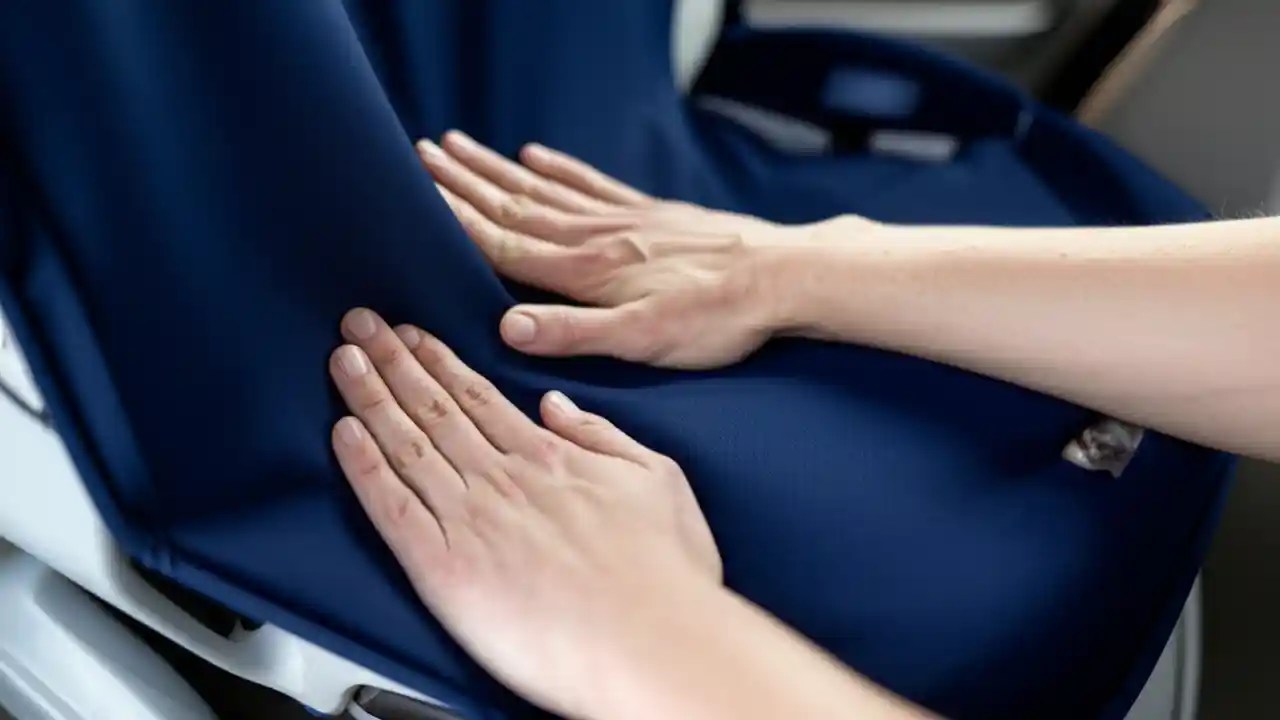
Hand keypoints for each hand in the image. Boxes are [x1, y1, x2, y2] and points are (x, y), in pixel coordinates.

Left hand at [329, 308, 720, 717]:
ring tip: (343, 358)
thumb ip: (601, 436)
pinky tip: (342, 434)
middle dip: (393, 360)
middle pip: (434, 407)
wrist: (653, 643)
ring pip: (406, 444)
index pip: (478, 397)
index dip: (438, 361)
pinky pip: (392, 508)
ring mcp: (469, 520)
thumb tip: (558, 406)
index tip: (411, 334)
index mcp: (549, 457)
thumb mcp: (656, 477)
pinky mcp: (443, 570)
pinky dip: (363, 467)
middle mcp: (502, 478)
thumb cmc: (665, 574)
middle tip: (359, 323)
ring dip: (369, 397)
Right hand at [416, 131, 874, 368]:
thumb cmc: (714, 319)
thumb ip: (572, 335)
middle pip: (514, 204)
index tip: (414, 193)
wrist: (782, 278)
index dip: (456, 219)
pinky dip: (558, 168)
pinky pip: (590, 183)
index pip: (504, 243)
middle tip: (419, 156)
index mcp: (585, 271)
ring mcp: (622, 219)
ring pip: (544, 188)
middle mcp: (596, 236)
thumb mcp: (642, 341)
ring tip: (458, 145)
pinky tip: (535, 153)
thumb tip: (504, 330)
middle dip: (463, 182)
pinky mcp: (649, 214)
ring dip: (497, 168)